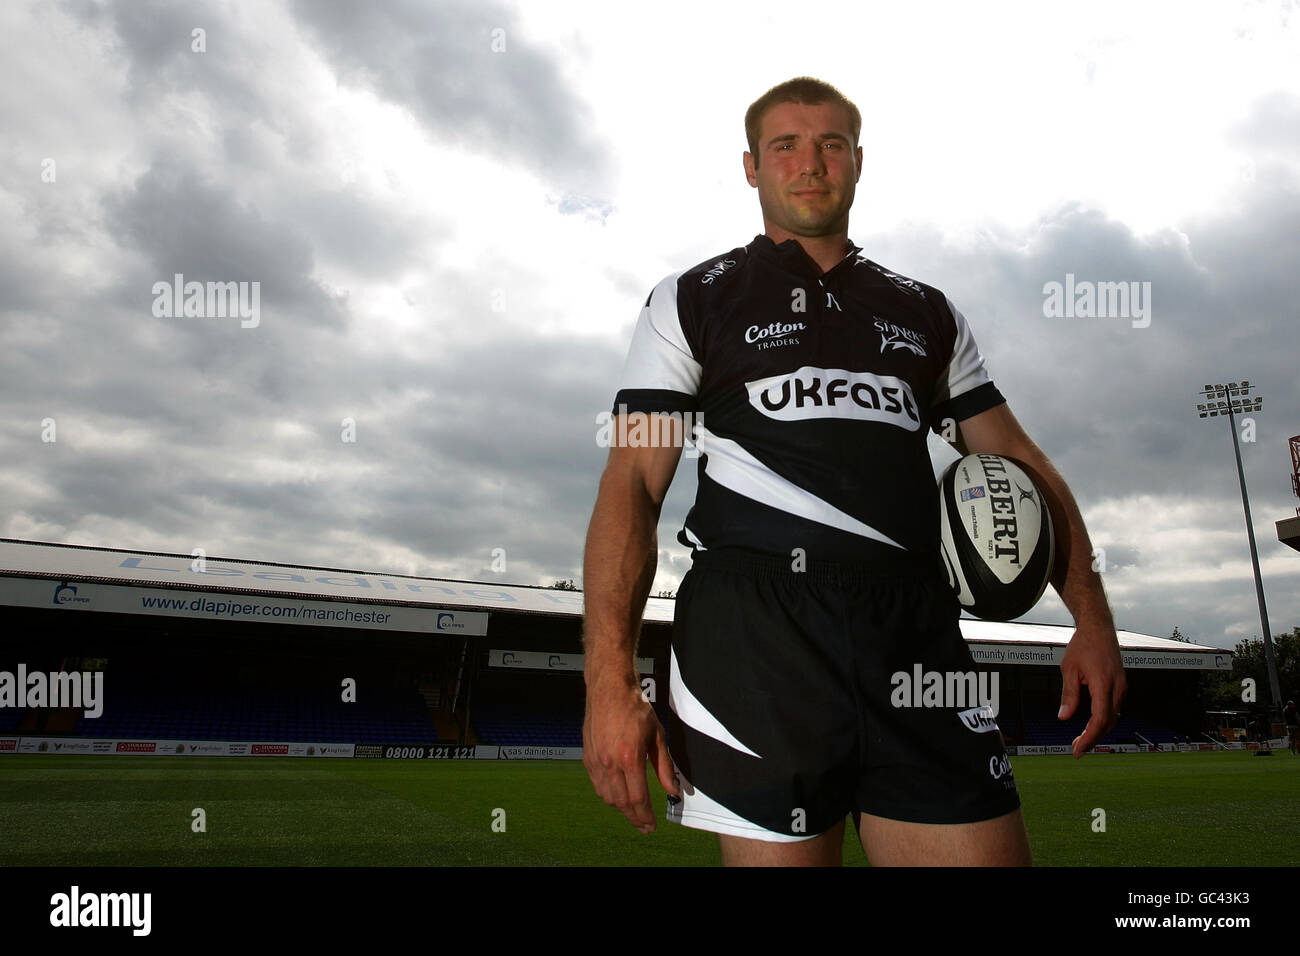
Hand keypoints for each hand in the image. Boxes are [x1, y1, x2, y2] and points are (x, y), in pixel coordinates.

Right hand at [582, 676, 679, 832]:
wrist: (609, 689)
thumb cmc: (635, 708)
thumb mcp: (657, 735)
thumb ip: (664, 765)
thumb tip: (672, 789)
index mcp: (629, 757)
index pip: (638, 798)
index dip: (646, 816)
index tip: (652, 824)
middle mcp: (609, 763)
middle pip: (621, 803)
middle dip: (635, 818)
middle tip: (645, 826)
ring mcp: (596, 761)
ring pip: (607, 797)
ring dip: (621, 808)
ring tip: (634, 812)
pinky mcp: (587, 757)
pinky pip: (597, 785)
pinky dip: (608, 795)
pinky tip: (618, 795)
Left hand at [1058, 619, 1126, 758]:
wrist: (1099, 629)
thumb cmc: (1083, 645)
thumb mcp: (1069, 669)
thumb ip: (1068, 695)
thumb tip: (1064, 717)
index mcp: (1103, 684)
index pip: (1099, 719)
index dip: (1089, 737)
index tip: (1078, 749)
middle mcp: (1117, 688)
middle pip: (1108, 723)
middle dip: (1093, 739)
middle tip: (1076, 749)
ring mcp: (1121, 687)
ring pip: (1113, 717)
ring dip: (1098, 731)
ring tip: (1081, 740)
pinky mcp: (1121, 685)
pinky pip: (1114, 708)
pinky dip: (1103, 720)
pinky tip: (1091, 725)